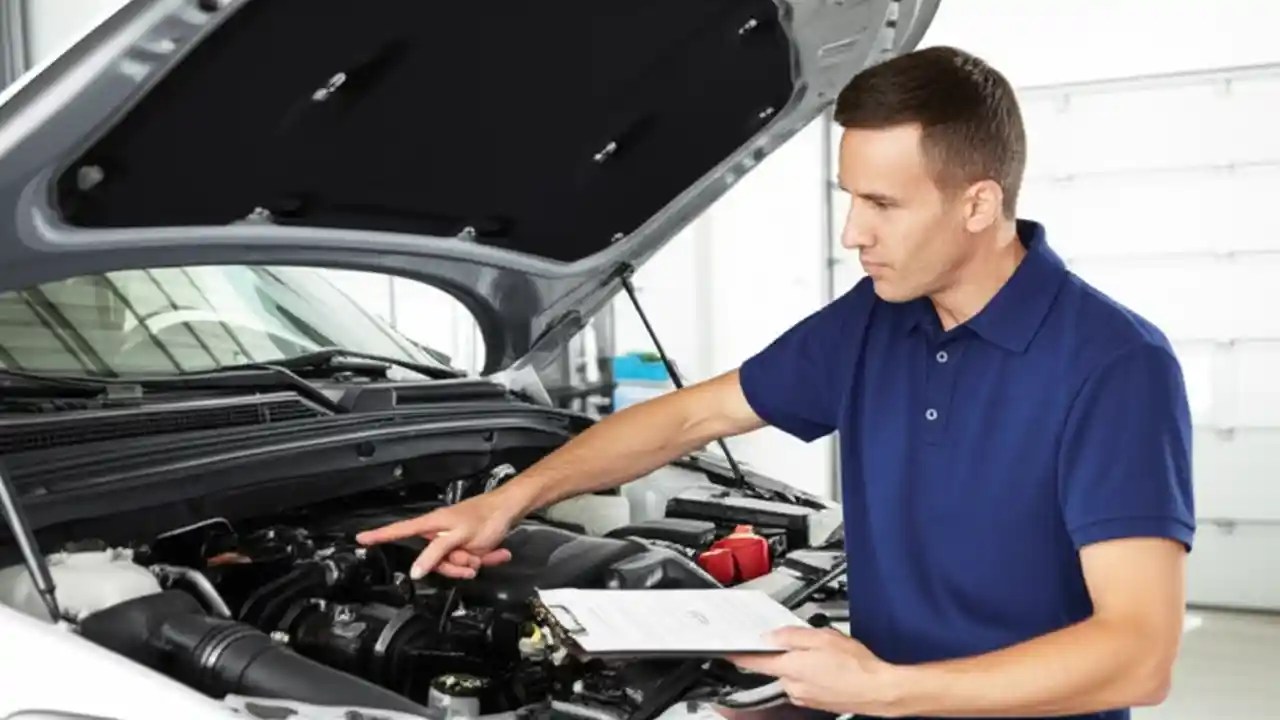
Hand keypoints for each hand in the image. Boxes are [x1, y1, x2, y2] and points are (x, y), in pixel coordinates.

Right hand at [355, 494, 515, 579]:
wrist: (510, 510)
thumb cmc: (486, 517)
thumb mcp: (458, 537)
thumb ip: (435, 554)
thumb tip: (415, 570)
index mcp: (432, 525)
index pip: (400, 530)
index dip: (380, 535)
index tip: (360, 538)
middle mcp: (440, 532)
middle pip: (434, 561)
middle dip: (455, 565)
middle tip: (471, 559)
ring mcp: (454, 540)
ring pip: (454, 564)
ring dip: (472, 562)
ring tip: (485, 553)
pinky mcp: (468, 545)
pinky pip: (470, 560)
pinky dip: (485, 558)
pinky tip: (498, 552)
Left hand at [727, 628, 903, 716]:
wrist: (878, 690)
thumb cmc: (856, 666)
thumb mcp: (822, 637)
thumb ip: (792, 636)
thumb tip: (771, 636)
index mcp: (790, 668)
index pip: (754, 661)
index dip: (738, 654)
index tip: (728, 649)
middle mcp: (792, 686)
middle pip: (776, 666)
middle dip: (785, 652)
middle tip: (806, 642)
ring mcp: (803, 696)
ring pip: (792, 674)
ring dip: (800, 663)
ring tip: (825, 655)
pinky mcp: (814, 702)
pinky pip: (804, 683)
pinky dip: (811, 673)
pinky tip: (830, 667)